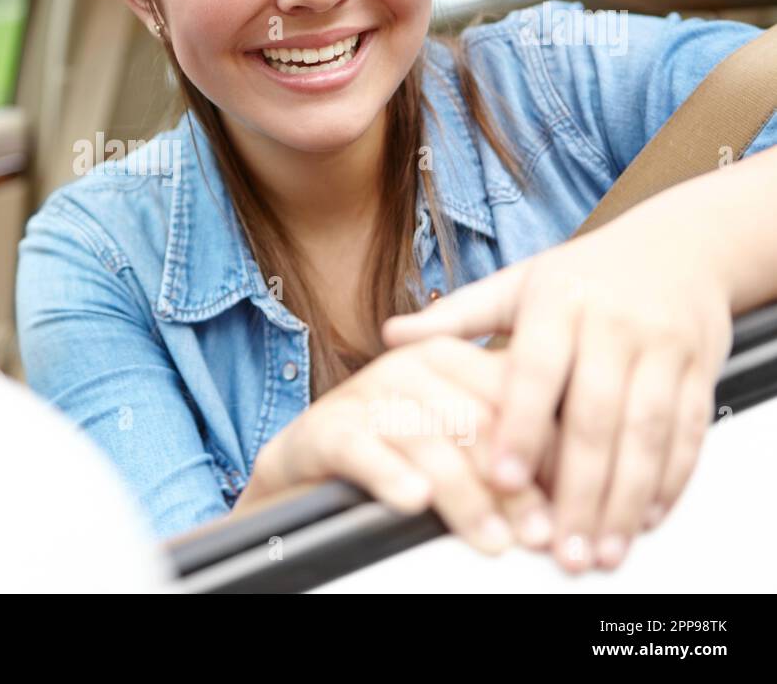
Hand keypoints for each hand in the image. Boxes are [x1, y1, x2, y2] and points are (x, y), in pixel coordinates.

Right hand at [238, 335, 557, 555]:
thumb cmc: (396, 448)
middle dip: (515, 485)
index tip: (577, 504)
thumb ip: (510, 448)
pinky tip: (413, 502)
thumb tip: (585, 491)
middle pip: (476, 421)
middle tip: (541, 532)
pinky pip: (363, 450)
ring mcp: (364, 394)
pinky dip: (390, 476)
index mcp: (449, 356)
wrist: (311, 456)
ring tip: (493, 540)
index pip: (514, 397)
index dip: (550, 453)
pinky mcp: (326, 428)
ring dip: (466, 497)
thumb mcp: (456, 437)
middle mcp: (407, 365)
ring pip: (428, 442)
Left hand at [381, 210, 734, 571]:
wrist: (677, 246)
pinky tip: (645, 515)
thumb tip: (390, 335)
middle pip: (596, 415)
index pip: (536, 370)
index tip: (502, 478)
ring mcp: (663, 346)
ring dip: (625, 497)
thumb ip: (456, 318)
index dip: (520, 427)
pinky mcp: (700, 369)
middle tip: (558, 543)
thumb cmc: (581, 274)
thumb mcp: (515, 285)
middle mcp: (614, 323)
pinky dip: (670, 479)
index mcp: (558, 302)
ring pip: (647, 432)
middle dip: (577, 487)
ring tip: (598, 546)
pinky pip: (688, 431)